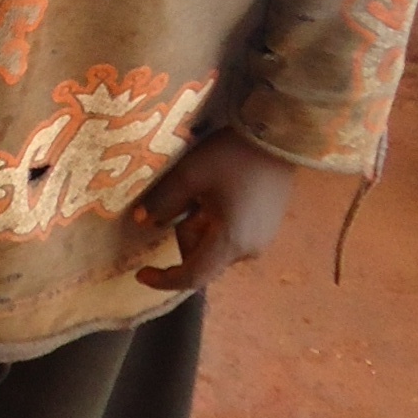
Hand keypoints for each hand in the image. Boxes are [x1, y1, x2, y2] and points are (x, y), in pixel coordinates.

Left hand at [133, 130, 294, 293]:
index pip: (192, 276)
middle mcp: (248, 251)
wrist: (277, 137)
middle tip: (188, 198)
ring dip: (200, 228)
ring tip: (205, 192)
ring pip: (215, 248)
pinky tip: (220, 194)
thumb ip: (163, 200)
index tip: (140, 273)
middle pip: (202, 259)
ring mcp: (261, 242)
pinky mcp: (267, 230)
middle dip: (185, 234)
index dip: (164, 280)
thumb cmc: (232, 156)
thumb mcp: (190, 174)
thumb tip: (141, 221)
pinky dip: (216, 225)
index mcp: (230, 242)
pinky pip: (231, 239)